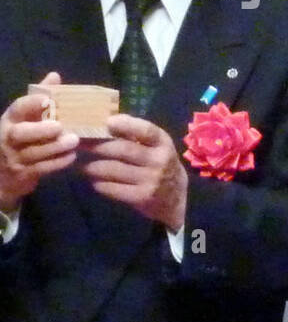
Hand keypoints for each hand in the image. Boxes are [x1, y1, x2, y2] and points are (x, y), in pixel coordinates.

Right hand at [0, 71, 77, 210]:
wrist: (5, 175)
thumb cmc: (22, 139)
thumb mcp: (27, 118)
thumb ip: (40, 98)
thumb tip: (55, 75)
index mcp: (10, 120)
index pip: (17, 108)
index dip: (31, 103)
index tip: (49, 100)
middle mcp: (8, 138)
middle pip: (19, 134)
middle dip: (39, 130)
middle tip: (60, 126)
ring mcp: (14, 158)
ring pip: (32, 153)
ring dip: (54, 147)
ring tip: (74, 140)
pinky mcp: (24, 174)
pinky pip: (41, 169)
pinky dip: (57, 163)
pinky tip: (72, 156)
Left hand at [81, 114, 187, 230]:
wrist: (175, 198)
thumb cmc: (159, 165)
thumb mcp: (156, 147)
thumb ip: (137, 135)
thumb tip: (105, 122)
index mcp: (163, 144)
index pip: (146, 131)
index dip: (127, 124)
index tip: (107, 122)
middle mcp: (159, 161)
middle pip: (122, 149)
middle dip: (96, 146)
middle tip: (78, 145)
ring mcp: (151, 180)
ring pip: (112, 169)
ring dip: (92, 167)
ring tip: (83, 166)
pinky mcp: (141, 198)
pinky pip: (112, 188)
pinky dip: (99, 184)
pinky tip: (95, 181)